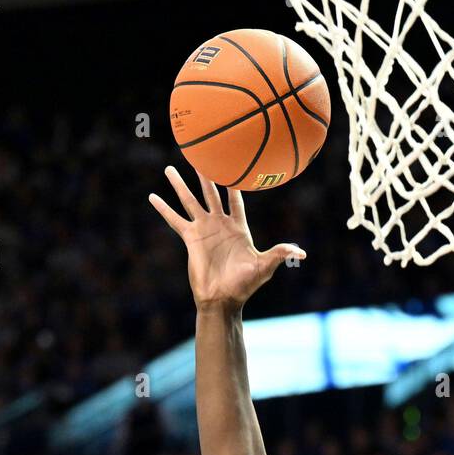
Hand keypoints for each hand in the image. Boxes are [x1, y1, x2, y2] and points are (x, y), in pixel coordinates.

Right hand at [149, 166, 304, 309]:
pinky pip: (174, 219)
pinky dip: (163, 208)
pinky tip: (153, 196)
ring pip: (190, 201)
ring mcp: (204, 229)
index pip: (236, 199)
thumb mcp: (265, 267)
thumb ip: (279, 254)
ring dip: (180, 185)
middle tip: (201, 155)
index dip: (235, 183)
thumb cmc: (245, 285)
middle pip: (212, 193)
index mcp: (238, 228)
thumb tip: (300, 252)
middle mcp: (220, 224)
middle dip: (206, 175)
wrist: (223, 299)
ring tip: (169, 169)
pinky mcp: (190, 238)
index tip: (233, 163)